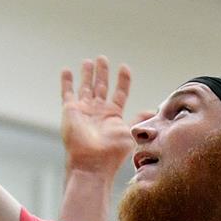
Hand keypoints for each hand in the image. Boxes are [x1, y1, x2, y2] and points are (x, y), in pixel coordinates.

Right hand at [60, 56, 134, 173]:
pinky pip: (67, 93)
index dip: (123, 80)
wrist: (92, 162)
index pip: (120, 93)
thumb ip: (139, 119)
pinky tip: (66, 70)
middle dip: (102, 72)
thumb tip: (153, 111)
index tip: (124, 67)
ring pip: (86, 87)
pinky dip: (67, 82)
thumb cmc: (112, 152)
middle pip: (101, 86)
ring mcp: (84, 110)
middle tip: (102, 58)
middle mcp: (98, 111)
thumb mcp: (130, 132)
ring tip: (89, 61)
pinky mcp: (70, 110)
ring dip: (87, 74)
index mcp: (113, 115)